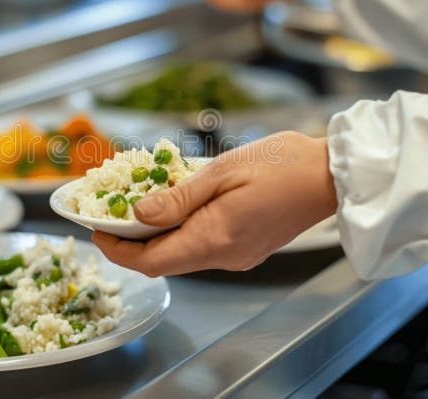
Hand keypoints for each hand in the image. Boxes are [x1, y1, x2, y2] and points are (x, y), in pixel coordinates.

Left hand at [92, 132, 337, 276]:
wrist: (332, 175)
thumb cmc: (283, 165)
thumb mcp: (222, 171)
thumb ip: (178, 197)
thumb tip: (137, 213)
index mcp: (215, 240)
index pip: (151, 261)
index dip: (117, 250)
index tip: (95, 230)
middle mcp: (225, 258)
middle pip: (163, 261)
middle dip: (130, 242)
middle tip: (108, 214)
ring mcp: (237, 257)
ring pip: (181, 255)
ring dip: (154, 235)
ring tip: (137, 203)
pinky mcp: (246, 249)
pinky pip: (201, 247)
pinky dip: (179, 231)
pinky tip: (175, 206)